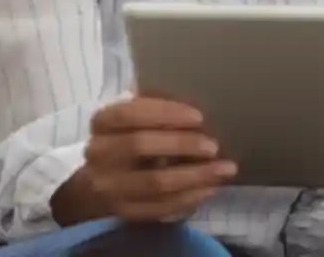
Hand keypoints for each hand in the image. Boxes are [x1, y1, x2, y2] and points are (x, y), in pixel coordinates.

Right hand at [79, 96, 237, 222]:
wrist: (101, 180)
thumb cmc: (130, 138)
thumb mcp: (136, 118)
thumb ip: (158, 111)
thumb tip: (199, 114)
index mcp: (102, 123)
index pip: (129, 114)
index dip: (164, 113)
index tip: (198, 116)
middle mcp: (99, 154)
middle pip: (139, 145)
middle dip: (181, 144)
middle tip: (213, 146)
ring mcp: (109, 186)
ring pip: (153, 182)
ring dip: (194, 176)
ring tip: (224, 169)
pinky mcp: (123, 212)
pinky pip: (159, 208)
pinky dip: (188, 198)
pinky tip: (210, 188)